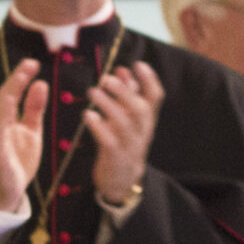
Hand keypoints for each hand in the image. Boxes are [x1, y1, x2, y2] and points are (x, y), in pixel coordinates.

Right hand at [0, 59, 46, 211]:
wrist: (6, 192)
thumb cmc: (17, 160)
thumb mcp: (31, 130)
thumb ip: (34, 108)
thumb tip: (40, 83)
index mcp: (2, 118)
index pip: (11, 93)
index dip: (21, 77)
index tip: (32, 63)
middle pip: (4, 97)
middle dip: (16, 79)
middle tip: (30, 63)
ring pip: (0, 110)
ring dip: (10, 92)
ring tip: (22, 77)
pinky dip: (4, 120)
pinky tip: (11, 107)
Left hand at [85, 62, 163, 201]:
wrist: (122, 180)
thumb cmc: (123, 141)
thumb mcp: (128, 119)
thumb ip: (127, 95)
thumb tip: (122, 70)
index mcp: (147, 119)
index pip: (156, 97)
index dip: (149, 80)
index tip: (137, 64)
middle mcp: (142, 130)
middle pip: (140, 109)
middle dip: (124, 91)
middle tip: (106, 77)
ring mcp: (130, 144)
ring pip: (123, 123)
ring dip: (107, 105)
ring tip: (92, 91)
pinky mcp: (115, 157)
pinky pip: (108, 141)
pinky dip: (98, 126)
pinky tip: (87, 115)